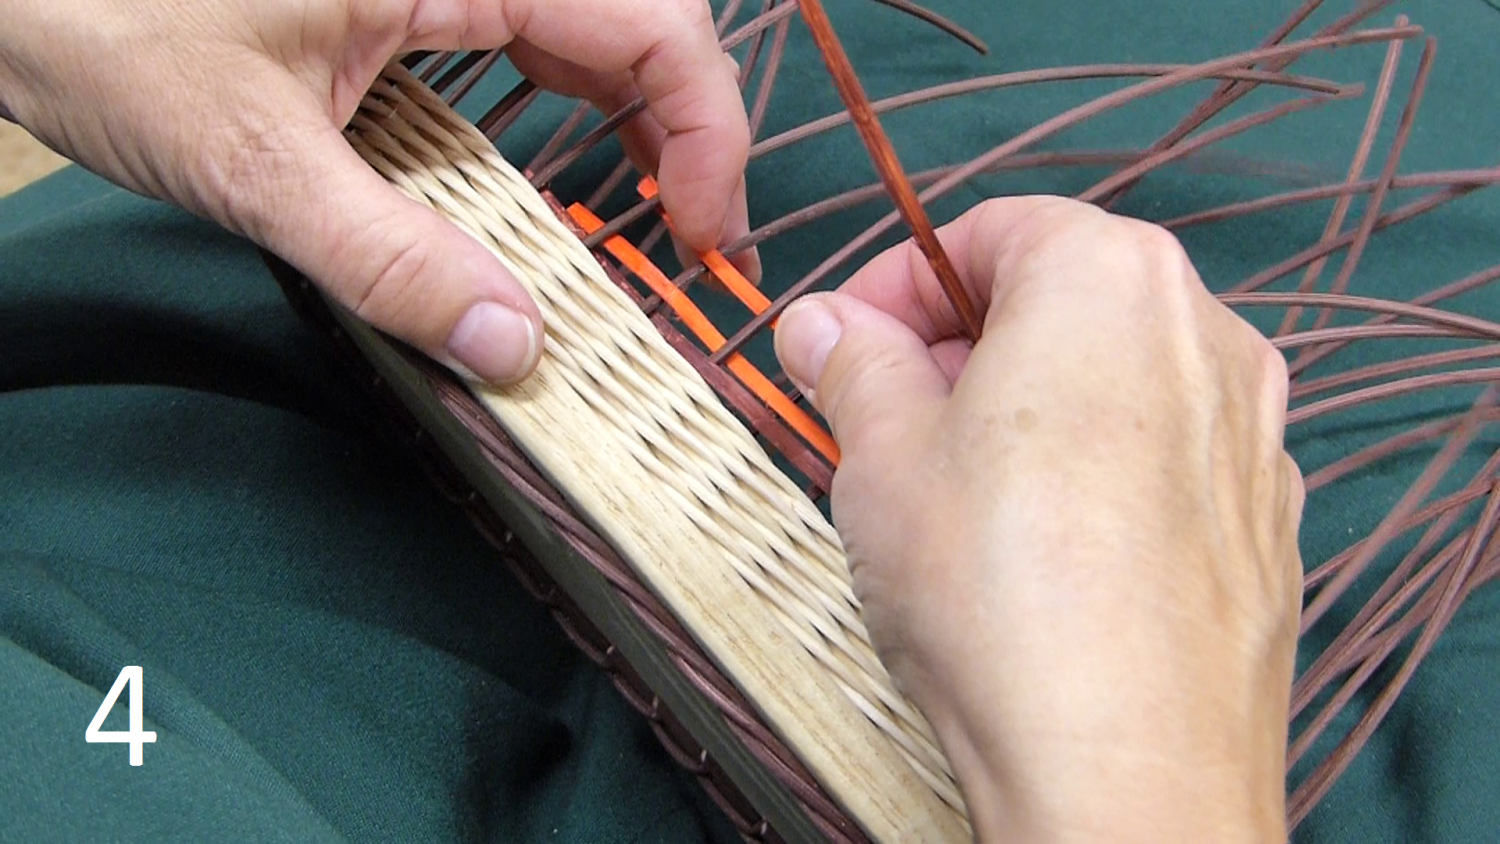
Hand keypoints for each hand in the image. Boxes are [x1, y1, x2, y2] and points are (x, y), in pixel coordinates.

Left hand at [0, 0, 751, 383]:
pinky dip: (559, 117)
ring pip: (584, 34)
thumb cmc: (95, 16)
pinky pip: (519, 45)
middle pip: (635, 26)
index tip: (704, 235)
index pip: (651, 22)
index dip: (707, 131)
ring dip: (634, 126)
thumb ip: (388, 260)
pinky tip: (554, 179)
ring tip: (653, 218)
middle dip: (687, 136)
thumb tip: (510, 346)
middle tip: (694, 245)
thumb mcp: (253, 162)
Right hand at [775, 197, 1303, 842]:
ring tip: (958, 489)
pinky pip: (1164, 459)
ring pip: (1115, 379)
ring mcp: (1252, 431)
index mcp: (1109, 279)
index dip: (899, 280)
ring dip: (1028, 407)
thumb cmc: (997, 593)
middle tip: (886, 415)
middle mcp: (1205, 332)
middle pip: (1060, 298)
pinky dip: (1097, 470)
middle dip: (960, 345)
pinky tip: (1044, 550)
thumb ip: (853, 363)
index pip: (990, 230)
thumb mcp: (882, 456)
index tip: (847, 341)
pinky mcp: (1265, 522)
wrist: (1125, 769)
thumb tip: (824, 323)